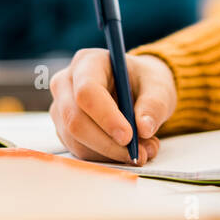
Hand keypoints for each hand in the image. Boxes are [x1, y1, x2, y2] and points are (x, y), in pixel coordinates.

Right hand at [49, 48, 177, 164]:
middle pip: (76, 120)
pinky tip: (127, 150)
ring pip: (76, 140)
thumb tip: (144, 128)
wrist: (136, 89)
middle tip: (139, 153)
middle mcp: (66, 83)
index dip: (106, 117)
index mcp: (88, 62)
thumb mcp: (159, 86)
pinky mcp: (64, 130)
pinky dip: (106, 157)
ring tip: (142, 150)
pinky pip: (80, 150)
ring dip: (110, 153)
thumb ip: (154, 105)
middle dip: (108, 143)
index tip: (129, 136)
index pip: (87, 91)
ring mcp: (61, 108)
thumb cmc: (144, 82)